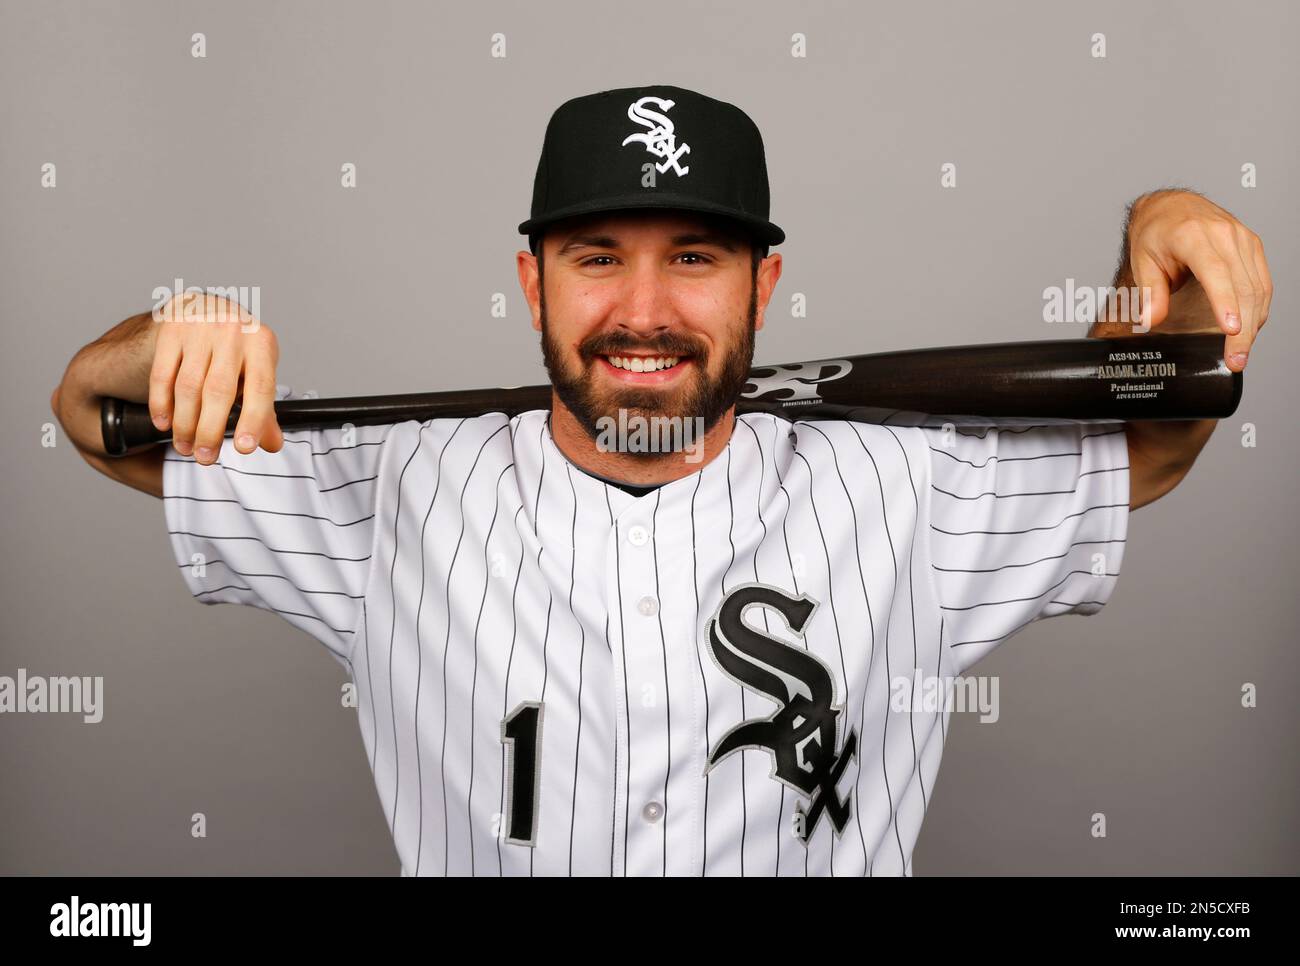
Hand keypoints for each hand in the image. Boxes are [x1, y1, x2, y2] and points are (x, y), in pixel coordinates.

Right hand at [149, 292, 282, 463]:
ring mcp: (199, 328)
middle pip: (219, 390)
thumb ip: (264, 408)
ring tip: (185, 447)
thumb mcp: (257, 371)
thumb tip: (271, 444)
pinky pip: (162, 375)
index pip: (261, 387)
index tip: (243, 448)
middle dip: (210, 430)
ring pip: (188, 386)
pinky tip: (164, 424)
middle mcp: (232, 330)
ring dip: (184, 423)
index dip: (254, 420)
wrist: (203, 308)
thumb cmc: (236, 349)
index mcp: (261, 342)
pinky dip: (161, 403)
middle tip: (205, 457)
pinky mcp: (170, 329)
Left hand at [1125, 189, 1271, 371]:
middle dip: (1242, 329)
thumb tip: (1151, 320)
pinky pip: (1262, 282)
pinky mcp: (1252, 246)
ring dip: (1253, 323)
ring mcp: (1243, 239)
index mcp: (1194, 236)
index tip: (1231, 329)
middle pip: (1242, 287)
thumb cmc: (1155, 233)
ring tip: (1240, 353)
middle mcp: (1224, 235)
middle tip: (1235, 359)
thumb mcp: (1142, 260)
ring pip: (1257, 287)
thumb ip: (1150, 291)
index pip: (1215, 272)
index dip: (1225, 302)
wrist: (1171, 206)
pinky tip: (1249, 329)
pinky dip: (1259, 308)